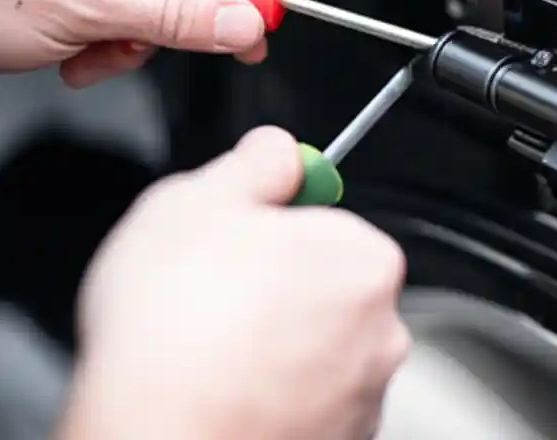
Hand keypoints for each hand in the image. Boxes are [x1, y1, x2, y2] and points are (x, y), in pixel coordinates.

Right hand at [59, 126, 409, 439]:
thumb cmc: (175, 333)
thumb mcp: (192, 202)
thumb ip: (251, 165)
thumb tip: (277, 149)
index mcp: (363, 258)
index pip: (323, 223)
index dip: (264, 231)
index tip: (227, 248)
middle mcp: (381, 331)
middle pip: (324, 290)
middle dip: (274, 291)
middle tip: (209, 303)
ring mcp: (363, 396)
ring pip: (314, 353)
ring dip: (273, 350)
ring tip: (209, 356)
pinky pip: (304, 406)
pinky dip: (272, 402)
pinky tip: (224, 397)